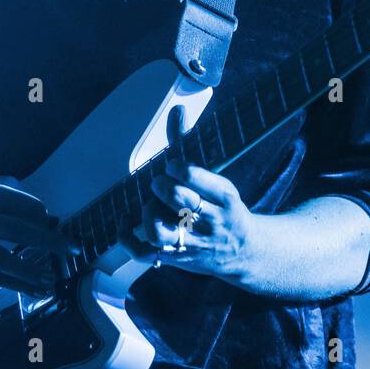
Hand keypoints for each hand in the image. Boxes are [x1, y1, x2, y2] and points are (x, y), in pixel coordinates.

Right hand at [0, 176, 73, 294]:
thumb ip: (17, 196)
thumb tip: (50, 217)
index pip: (24, 207)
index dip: (43, 216)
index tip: (53, 222)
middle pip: (17, 230)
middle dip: (50, 241)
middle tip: (74, 249)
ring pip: (3, 260)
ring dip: (31, 271)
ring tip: (53, 278)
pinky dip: (17, 285)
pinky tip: (37, 290)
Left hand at [126, 106, 255, 283]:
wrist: (243, 251)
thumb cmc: (225, 209)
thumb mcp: (218, 179)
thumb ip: (189, 146)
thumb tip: (177, 110)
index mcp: (224, 198)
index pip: (196, 180)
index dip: (178, 169)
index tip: (172, 165)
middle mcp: (210, 221)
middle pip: (179, 202)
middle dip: (163, 187)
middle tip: (159, 183)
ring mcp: (192, 243)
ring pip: (161, 232)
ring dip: (149, 214)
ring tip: (151, 205)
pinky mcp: (175, 258)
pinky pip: (144, 253)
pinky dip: (127, 238)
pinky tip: (126, 221)